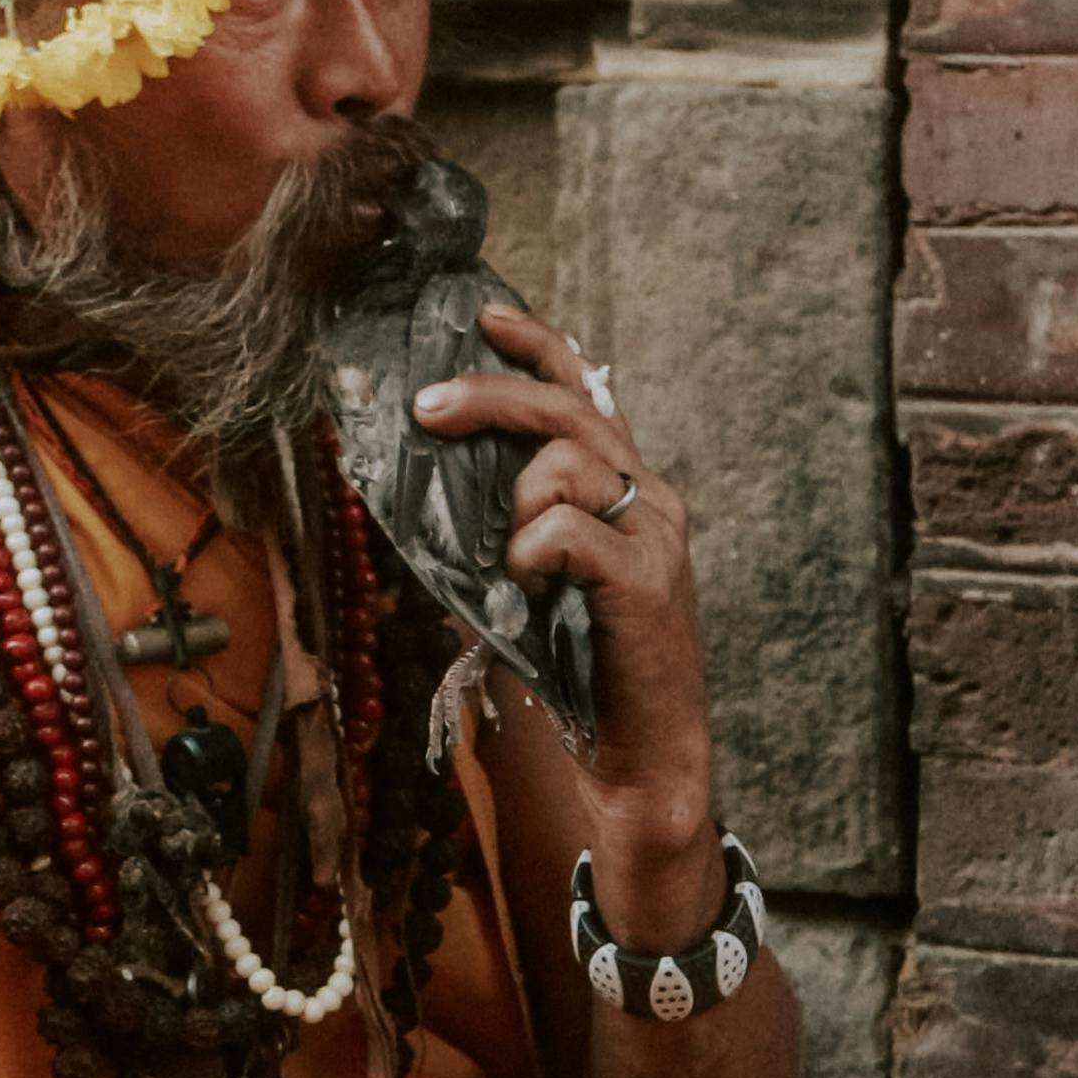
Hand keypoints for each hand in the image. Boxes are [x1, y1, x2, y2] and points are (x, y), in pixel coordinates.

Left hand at [414, 306, 725, 935]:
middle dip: (487, 396)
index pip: (584, 389)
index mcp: (624, 488)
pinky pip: (562, 531)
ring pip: (564, 464)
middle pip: (565, 408)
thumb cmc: (578, 677)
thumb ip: (499, 527)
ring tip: (516, 569)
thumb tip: (423, 478)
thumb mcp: (528, 582)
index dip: (535, 344)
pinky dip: (529, 556)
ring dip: (513, 509)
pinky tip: (533, 594)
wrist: (637, 764)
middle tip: (425, 408)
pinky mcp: (647, 578)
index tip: (482, 313)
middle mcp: (648, 497)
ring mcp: (653, 534)